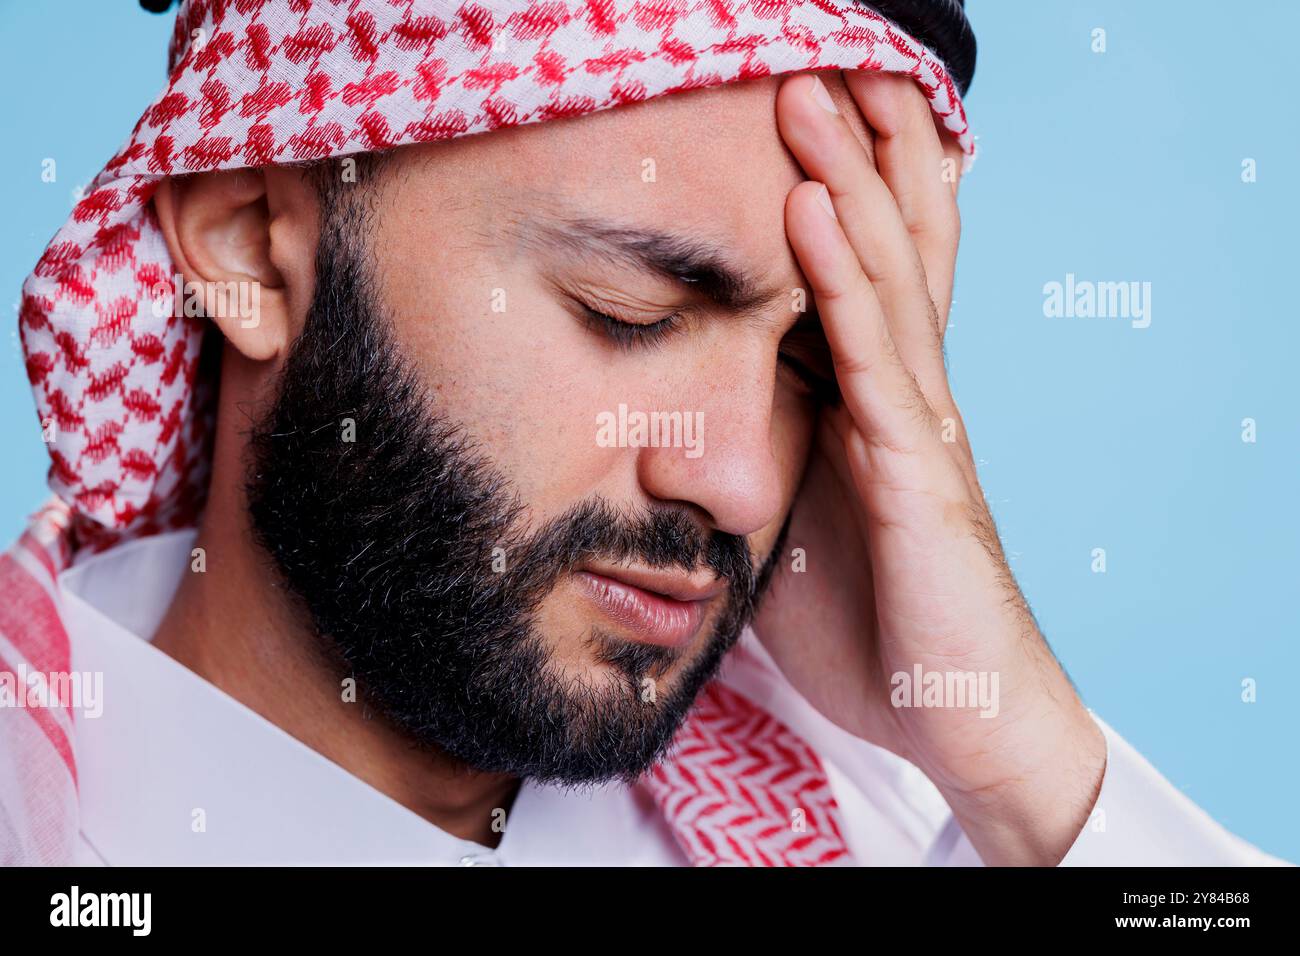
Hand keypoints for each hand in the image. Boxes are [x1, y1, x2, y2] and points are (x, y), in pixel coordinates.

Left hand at [754, 71, 1106, 865]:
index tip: (807, 121)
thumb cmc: (876, 628)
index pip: (863, 275)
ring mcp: (918, 421)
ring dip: (842, 179)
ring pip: (879, 275)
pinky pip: (872, 354)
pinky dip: (839, 278)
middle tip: (815, 64)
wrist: (956, 712)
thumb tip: (666, 450)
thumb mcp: (786, 539)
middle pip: (882, 247)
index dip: (843, 192)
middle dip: (853, 153)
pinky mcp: (916, 466)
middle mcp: (905, 393)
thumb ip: (742, 483)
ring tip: (811, 93)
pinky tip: (808, 212)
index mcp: (875, 406)